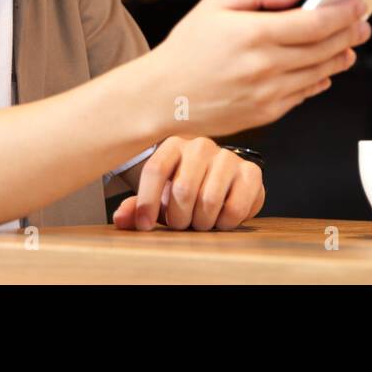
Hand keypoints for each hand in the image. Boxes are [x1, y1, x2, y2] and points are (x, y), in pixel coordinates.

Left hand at [111, 136, 264, 230]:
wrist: (224, 185)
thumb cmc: (186, 190)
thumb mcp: (159, 197)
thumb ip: (137, 207)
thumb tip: (120, 219)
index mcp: (173, 145)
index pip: (155, 169)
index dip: (147, 201)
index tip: (144, 225)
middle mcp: (200, 146)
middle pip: (183, 189)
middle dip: (179, 218)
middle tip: (182, 224)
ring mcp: (227, 157)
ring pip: (209, 201)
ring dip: (203, 222)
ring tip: (201, 221)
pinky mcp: (251, 172)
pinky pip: (235, 208)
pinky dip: (225, 222)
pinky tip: (222, 217)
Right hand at [143, 0, 369, 137]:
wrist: (162, 95)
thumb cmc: (186, 49)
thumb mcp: (215, 3)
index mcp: (254, 34)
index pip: (315, 23)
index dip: (343, 13)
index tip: (357, 5)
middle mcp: (264, 66)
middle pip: (324, 48)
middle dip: (350, 34)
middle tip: (363, 24)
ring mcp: (267, 93)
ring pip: (320, 73)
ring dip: (340, 57)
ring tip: (349, 46)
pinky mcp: (266, 113)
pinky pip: (304, 95)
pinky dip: (320, 81)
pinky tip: (326, 71)